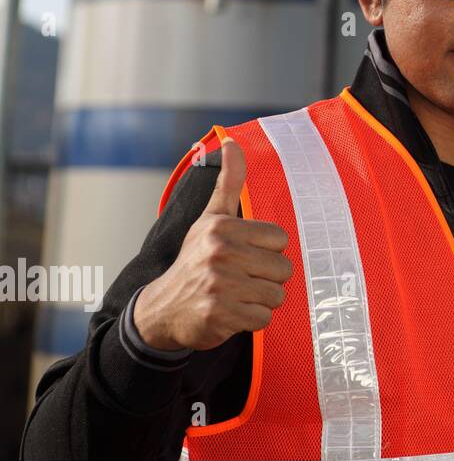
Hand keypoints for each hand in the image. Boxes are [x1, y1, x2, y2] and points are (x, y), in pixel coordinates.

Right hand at [133, 137, 293, 351]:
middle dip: (267, 278)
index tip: (245, 255)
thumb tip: (231, 140)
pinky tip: (231, 312)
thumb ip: (229, 182)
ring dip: (260, 300)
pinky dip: (251, 320)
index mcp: (222, 227)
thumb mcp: (211, 217)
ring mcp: (219, 284)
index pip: (281, 240)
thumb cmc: (197, 259)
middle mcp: (220, 252)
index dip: (268, 251)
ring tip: (236, 295)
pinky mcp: (219, 314)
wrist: (163, 308)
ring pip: (276, 295)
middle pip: (284, 269)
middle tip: (241, 278)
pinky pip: (263, 318)